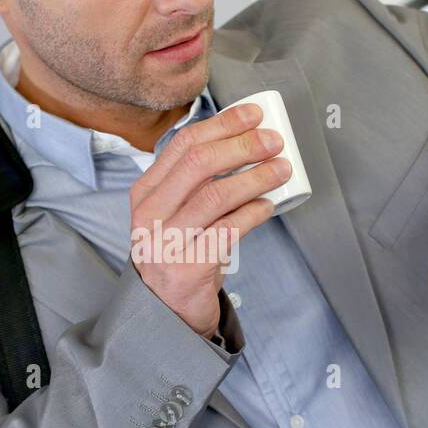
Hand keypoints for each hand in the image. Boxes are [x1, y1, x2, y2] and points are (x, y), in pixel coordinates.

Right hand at [129, 103, 290, 336]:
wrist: (166, 312)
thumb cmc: (179, 254)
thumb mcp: (174, 214)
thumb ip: (196, 183)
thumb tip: (247, 142)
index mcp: (146, 192)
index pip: (184, 145)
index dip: (223, 124)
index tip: (254, 115)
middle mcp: (150, 215)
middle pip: (199, 164)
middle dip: (243, 146)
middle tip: (274, 142)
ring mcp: (166, 243)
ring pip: (216, 196)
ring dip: (256, 178)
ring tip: (281, 170)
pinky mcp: (188, 268)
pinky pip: (228, 231)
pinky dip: (254, 214)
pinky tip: (269, 205)